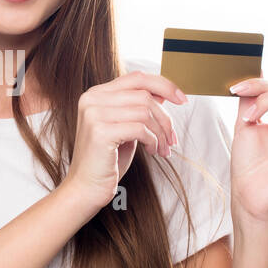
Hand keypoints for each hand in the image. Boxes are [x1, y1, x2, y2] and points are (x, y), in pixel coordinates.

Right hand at [58, 71, 184, 213]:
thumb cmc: (107, 161)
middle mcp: (92, 99)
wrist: (85, 188)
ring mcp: (94, 114)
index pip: (137, 78)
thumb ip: (138, 108)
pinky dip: (152, 140)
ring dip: (161, 132)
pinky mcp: (100, 132)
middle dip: (165, 118)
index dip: (164, 85)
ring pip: (145, 111)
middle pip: (144, 95)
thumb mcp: (125, 128)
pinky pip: (140, 128)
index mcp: (96, 94)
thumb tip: (163, 94)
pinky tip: (151, 151)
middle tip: (172, 138)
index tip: (181, 99)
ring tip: (161, 148)